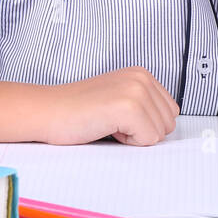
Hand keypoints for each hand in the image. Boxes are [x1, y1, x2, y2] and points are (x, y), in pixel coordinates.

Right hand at [39, 66, 179, 145]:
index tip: (117, 118)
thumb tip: (167, 126)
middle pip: (169, 123)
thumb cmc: (78, 112)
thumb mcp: (118, 99)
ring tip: (108, 123)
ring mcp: (136, 90)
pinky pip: (148, 140)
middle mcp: (142, 77)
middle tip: (111, 122)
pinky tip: (106, 128)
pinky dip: (127, 142)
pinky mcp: (129, 107)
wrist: (47, 111)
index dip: (145, 124)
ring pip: (160, 133)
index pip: (170, 112)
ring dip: (134, 137)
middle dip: (142, 131)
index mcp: (142, 74)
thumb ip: (144, 106)